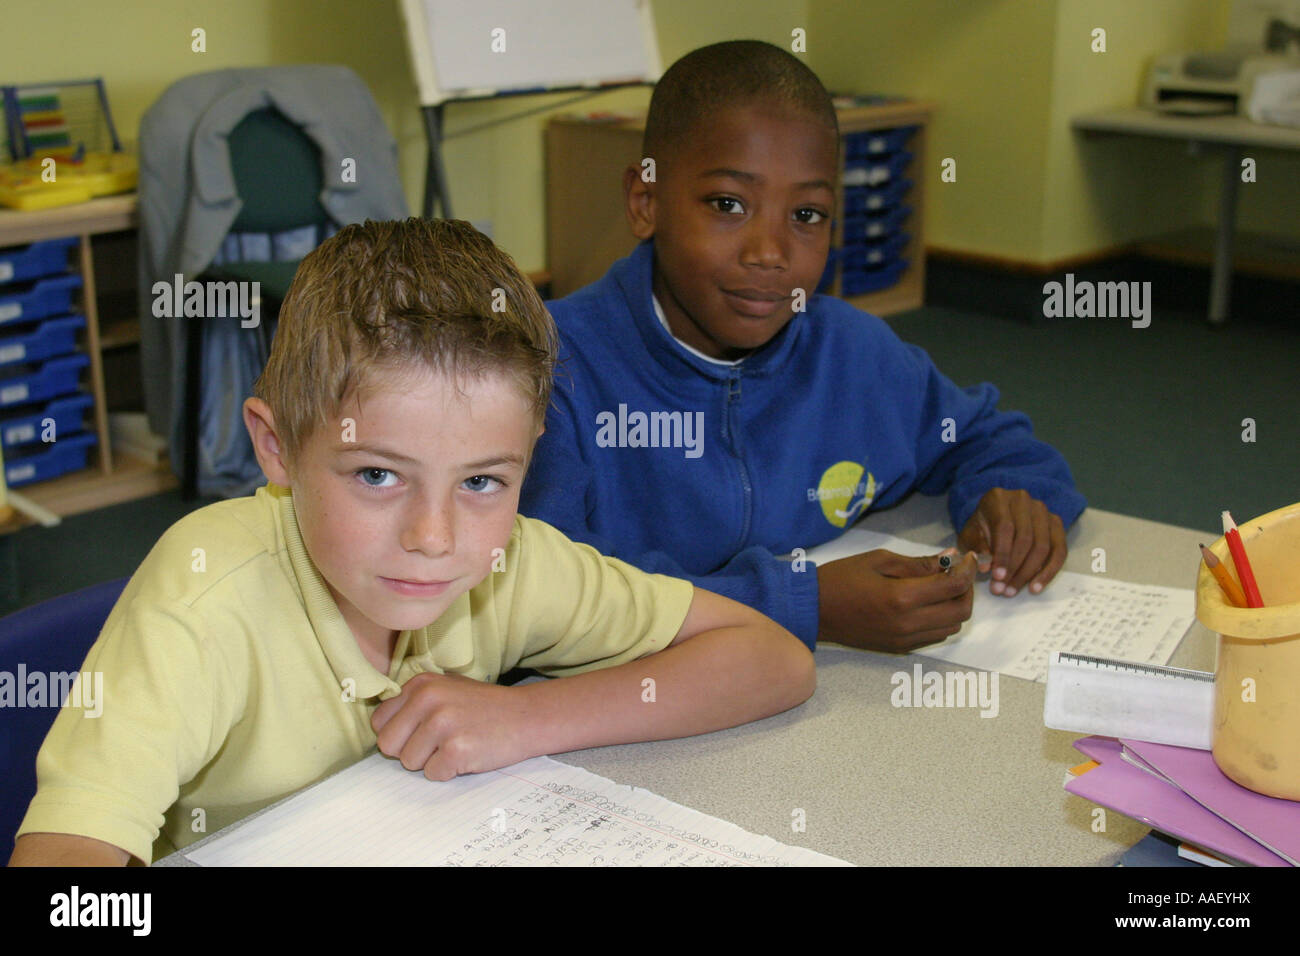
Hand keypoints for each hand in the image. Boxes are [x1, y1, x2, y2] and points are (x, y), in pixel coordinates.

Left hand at [371, 671, 535, 780]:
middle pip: (388, 745)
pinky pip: (432, 774)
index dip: (400, 734)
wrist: (527, 716)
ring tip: (457, 744)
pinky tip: (467, 755)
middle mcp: (428, 699)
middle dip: (409, 751)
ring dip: (431, 761)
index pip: (380, 722)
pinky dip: (448, 771)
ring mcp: (442, 724)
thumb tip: (381, 727)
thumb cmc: (485, 707)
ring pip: (409, 762)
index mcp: (420, 684)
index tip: (422, 732)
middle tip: (438, 743)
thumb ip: (414, 702)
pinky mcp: (456, 749)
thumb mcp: (447, 689)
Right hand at [817, 549, 976, 651]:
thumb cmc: (842, 578)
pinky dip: (941, 620)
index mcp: (903, 597)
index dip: (968, 569)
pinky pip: (934, 636)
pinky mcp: (900, 647)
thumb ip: (919, 562)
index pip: (955, 586)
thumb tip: (951, 558)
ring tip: (943, 588)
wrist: (814, 609)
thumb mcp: (879, 560)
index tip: (968, 557)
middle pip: (961, 612)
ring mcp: (905, 639)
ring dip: (955, 606)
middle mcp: (909, 623)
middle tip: (958, 573)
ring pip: (951, 627)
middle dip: (967, 589)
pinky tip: (928, 604)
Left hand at [958, 487, 1066, 596]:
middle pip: (1026, 538)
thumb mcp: (970, 536)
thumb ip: (977, 548)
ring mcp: (1043, 511)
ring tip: (1013, 591)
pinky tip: (1036, 588)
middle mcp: (1023, 500)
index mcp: (998, 498)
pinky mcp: (1056, 523)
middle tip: (1003, 590)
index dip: (1002, 555)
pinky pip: (1059, 550)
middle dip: (1015, 568)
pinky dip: (1049, 572)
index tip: (997, 577)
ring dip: (1029, 573)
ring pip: (1043, 546)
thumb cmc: (980, 529)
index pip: (1005, 528)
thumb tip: (986, 567)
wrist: (994, 519)